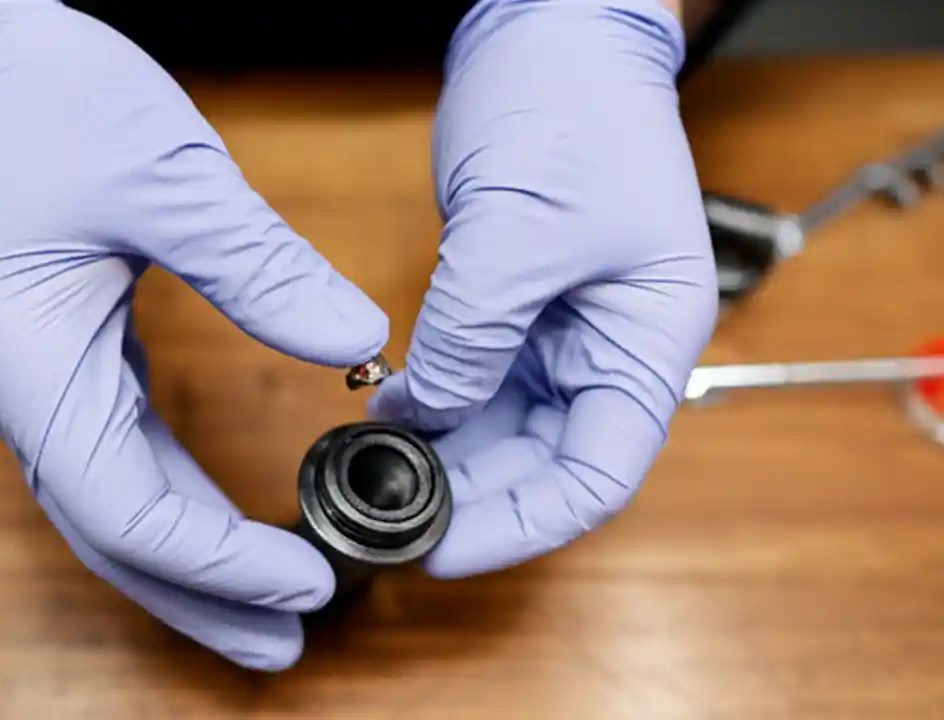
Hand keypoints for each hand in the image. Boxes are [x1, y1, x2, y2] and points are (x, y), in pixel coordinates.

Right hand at [0, 0, 386, 669]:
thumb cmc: (33, 100)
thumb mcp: (165, 175)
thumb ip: (259, 268)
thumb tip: (354, 341)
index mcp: (26, 360)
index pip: (122, 506)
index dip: (214, 559)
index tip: (304, 578)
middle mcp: (20, 390)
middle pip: (112, 532)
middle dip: (201, 596)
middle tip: (287, 644)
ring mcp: (37, 379)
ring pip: (114, 505)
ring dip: (190, 564)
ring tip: (270, 611)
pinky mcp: (65, 357)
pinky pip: (119, 456)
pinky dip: (177, 502)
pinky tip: (225, 524)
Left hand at [370, 0, 716, 576]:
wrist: (550, 32)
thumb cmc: (573, 108)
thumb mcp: (520, 230)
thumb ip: (472, 334)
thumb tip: (426, 415)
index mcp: (647, 340)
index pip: (596, 474)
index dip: (525, 525)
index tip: (446, 548)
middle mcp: (608, 347)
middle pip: (544, 462)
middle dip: (471, 497)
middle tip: (388, 520)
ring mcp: (559, 329)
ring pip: (501, 428)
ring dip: (442, 457)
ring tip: (372, 475)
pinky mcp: (513, 305)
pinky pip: (473, 379)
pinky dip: (430, 405)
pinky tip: (382, 417)